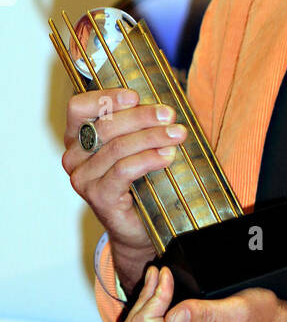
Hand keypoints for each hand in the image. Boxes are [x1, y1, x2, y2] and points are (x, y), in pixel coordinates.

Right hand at [61, 87, 187, 290]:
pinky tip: (168, 155)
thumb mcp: (135, 146)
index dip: (105, 97)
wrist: (139, 226)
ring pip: (118, 147)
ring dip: (151, 137)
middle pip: (104, 126)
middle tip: (169, 114)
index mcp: (78, 138)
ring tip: (177, 134)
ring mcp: (83, 179)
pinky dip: (149, 159)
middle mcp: (74, 158)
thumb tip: (164, 103)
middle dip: (141, 117)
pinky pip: (124, 170)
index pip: (78, 108)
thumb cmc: (139, 181)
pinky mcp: (98, 197)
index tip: (135, 95)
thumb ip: (138, 123)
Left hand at [118, 265, 286, 321]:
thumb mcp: (236, 310)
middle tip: (162, 278)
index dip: (153, 295)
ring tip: (159, 289)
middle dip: (144, 300)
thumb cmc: (259, 321)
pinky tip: (160, 307)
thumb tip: (171, 316)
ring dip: (141, 313)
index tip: (168, 277)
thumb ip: (202, 313)